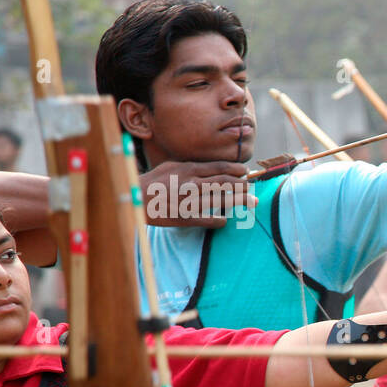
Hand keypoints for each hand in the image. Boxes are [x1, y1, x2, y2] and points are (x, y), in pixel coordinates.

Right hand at [140, 161, 254, 227]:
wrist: (134, 197)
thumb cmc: (154, 181)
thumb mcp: (171, 166)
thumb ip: (191, 166)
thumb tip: (212, 167)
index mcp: (189, 169)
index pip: (220, 168)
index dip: (236, 170)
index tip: (246, 172)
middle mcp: (192, 184)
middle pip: (225, 183)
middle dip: (242, 185)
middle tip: (251, 188)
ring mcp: (189, 201)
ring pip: (221, 201)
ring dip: (239, 201)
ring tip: (251, 201)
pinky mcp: (185, 217)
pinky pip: (209, 220)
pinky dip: (220, 220)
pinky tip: (226, 220)